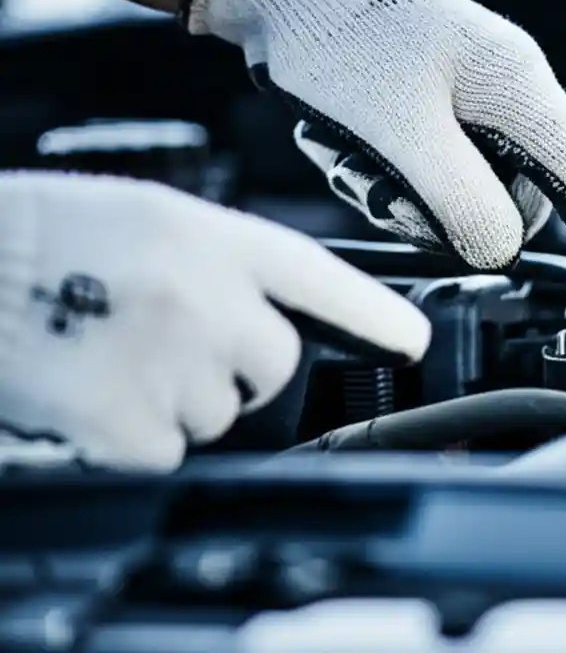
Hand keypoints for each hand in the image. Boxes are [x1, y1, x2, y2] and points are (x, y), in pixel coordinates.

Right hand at [0, 173, 428, 470]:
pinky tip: (96, 396)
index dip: (377, 316)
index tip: (413, 344)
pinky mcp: (129, 423)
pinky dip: (133, 441)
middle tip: (177, 349)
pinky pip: (165, 452)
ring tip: (117, 358)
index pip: (322, 282)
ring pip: (219, 414)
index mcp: (212, 239)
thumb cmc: (45, 239)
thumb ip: (220, 263)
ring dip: (180, 403)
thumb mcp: (150, 221)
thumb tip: (269, 314)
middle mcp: (208, 299)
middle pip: (277, 366)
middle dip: (241, 370)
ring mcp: (172, 363)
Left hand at [182, 0, 565, 307]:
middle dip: (450, 220)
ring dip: (405, 200)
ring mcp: (471, 101)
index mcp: (516, 87)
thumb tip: (502, 252)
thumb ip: (461, 201)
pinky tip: (350, 150)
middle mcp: (506, 93)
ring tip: (355, 163)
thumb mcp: (399, 130)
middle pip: (516, 202)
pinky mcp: (435, 110)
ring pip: (469, 196)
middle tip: (387, 198)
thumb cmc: (335, 39)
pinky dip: (389, 180)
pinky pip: (435, 177)